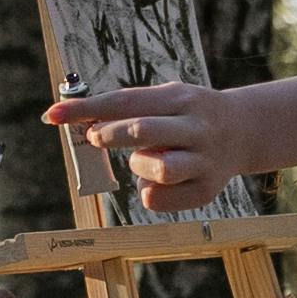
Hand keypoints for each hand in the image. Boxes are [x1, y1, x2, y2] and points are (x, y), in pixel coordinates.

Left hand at [50, 74, 248, 215]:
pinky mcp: (207, 190)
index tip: (52, 115)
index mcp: (180, 98)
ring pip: (159, 169)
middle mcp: (195, 127)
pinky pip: (160, 198)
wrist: (244, 132)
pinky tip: (156, 182)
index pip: (124, 102)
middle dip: (111, 135)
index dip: (85, 109)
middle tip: (95, 138)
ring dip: (139, 167)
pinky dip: (148, 192)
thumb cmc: (187, 115)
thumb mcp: (166, 99)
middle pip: (144, 131)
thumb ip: (128, 108)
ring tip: (143, 162)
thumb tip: (81, 122)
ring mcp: (204, 160)